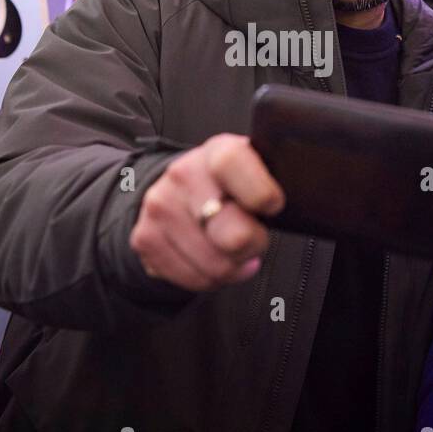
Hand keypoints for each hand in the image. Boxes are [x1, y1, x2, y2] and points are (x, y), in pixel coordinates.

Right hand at [130, 134, 284, 291]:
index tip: (272, 206)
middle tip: (253, 238)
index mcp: (218, 152)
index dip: (260, 192)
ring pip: (216, 266)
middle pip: (233, 235)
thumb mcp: (254, 169)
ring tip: (232, 250)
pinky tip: (212, 259)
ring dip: (232, 266)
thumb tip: (286, 208)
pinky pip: (193, 279)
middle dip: (253, 245)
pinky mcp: (145, 237)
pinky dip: (210, 278)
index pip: (233, 164)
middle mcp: (183, 175)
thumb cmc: (229, 185)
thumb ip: (270, 182)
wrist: (180, 191)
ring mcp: (160, 207)